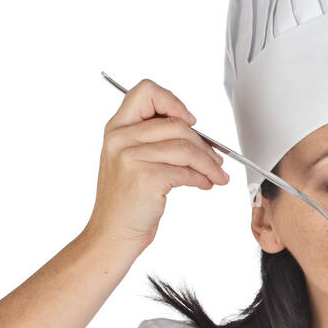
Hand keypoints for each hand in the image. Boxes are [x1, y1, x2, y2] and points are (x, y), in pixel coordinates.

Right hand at [86, 77, 229, 253]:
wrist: (111, 235)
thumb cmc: (125, 203)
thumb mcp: (130, 161)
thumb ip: (152, 140)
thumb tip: (194, 131)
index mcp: (116, 128)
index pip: (146, 92)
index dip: (173, 102)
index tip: (190, 121)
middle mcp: (120, 138)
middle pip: (177, 124)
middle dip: (204, 144)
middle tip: (216, 159)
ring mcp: (131, 157)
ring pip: (186, 147)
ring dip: (209, 163)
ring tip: (216, 175)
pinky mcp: (146, 177)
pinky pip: (186, 170)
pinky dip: (202, 178)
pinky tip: (205, 184)